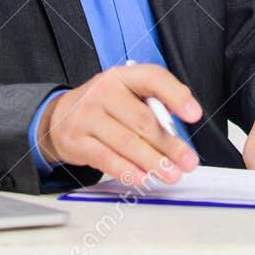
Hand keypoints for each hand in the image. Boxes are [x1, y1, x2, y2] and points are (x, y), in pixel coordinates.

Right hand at [38, 63, 201, 186]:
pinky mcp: (77, 141)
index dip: (176, 96)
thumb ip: (154, 101)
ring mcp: (87, 116)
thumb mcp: (127, 92)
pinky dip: (128, 171)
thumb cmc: (104, 105)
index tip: (194, 115)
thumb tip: (182, 116)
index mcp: (122, 76)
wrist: (60, 116)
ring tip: (171, 174)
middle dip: (170, 145)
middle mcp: (103, 91)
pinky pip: (107, 159)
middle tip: (188, 160)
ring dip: (153, 162)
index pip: (153, 79)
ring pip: (127, 143)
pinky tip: (143, 178)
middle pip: (143, 120)